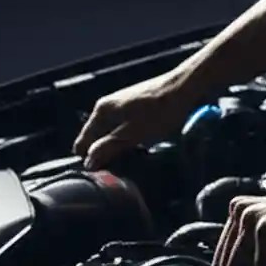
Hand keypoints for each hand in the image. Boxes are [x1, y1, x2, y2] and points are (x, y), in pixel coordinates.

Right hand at [73, 72, 198, 169]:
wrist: (182, 89)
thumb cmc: (158, 112)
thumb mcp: (132, 134)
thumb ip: (109, 147)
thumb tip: (88, 162)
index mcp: (101, 111)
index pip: (83, 141)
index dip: (87, 159)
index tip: (95, 176)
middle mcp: (106, 106)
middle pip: (95, 137)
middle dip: (100, 155)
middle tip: (112, 173)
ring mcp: (119, 106)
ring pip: (108, 133)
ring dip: (114, 148)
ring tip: (124, 164)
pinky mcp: (132, 107)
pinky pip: (120, 128)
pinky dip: (124, 140)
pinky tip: (134, 149)